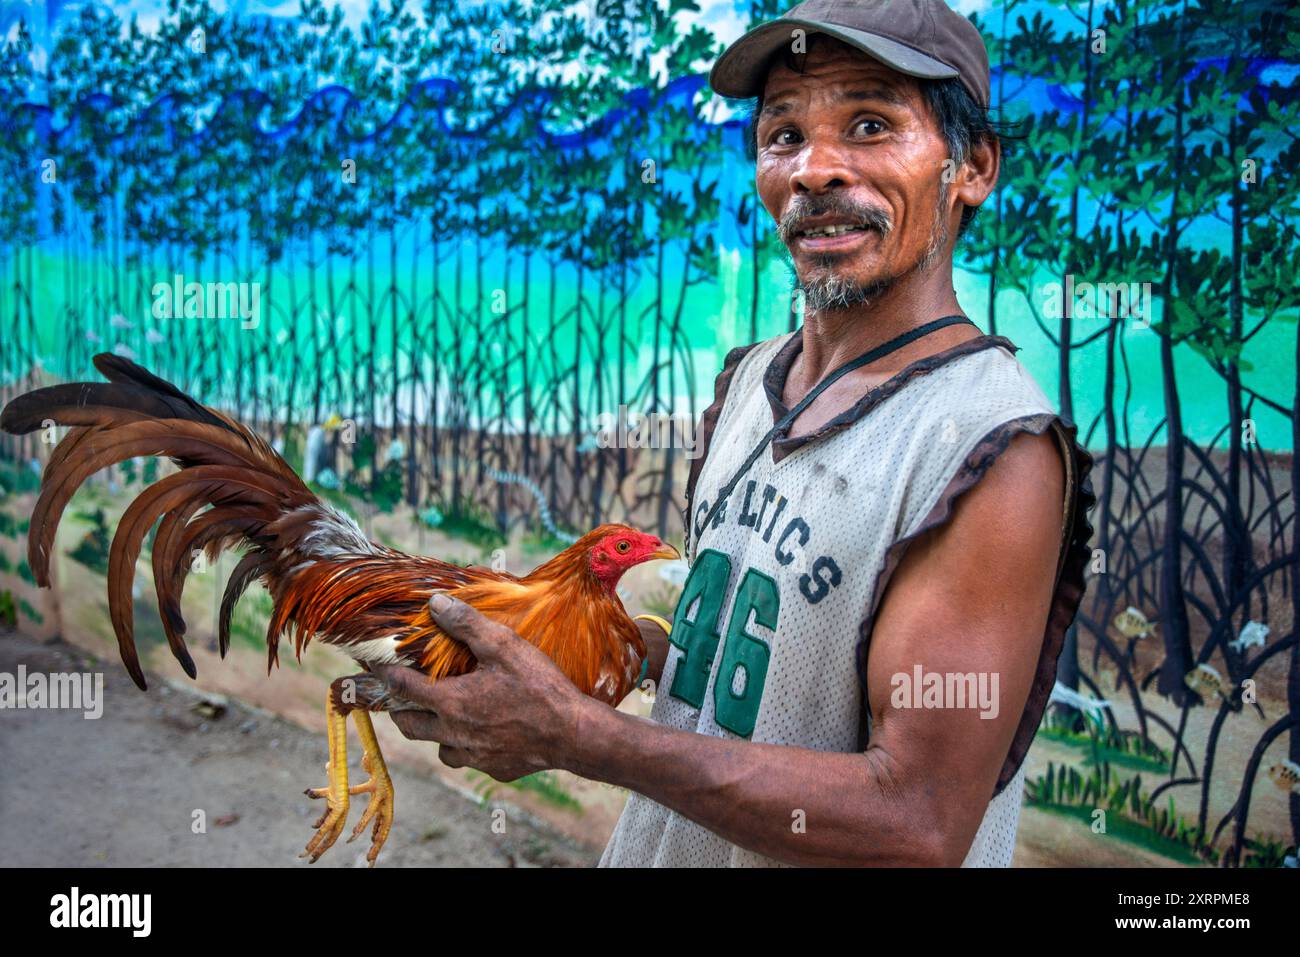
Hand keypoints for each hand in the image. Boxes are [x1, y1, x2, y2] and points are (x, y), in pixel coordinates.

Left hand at [372, 593, 587, 781]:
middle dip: (400, 709)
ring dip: (434, 732)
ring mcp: (474, 756)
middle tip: (402, 695)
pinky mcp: (494, 769)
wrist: (574, 735)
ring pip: (438, 747)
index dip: (385, 673)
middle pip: (409, 725)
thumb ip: (467, 624)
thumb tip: (435, 603)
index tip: (373, 665)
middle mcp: (454, 733)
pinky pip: (469, 760)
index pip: (403, 686)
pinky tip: (482, 735)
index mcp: (450, 702)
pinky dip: (467, 747)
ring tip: (443, 716)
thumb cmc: (539, 687)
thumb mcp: (504, 646)